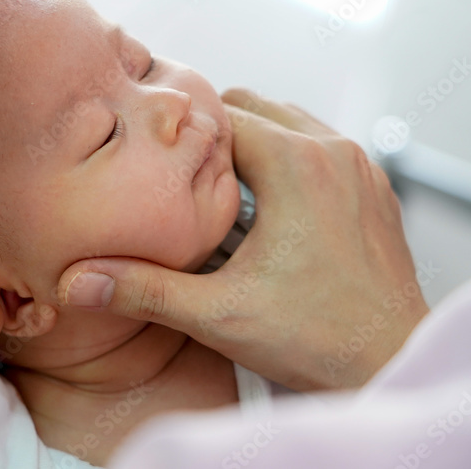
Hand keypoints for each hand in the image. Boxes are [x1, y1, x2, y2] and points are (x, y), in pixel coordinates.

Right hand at [57, 90, 428, 391]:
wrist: (391, 365)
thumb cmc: (322, 339)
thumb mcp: (218, 315)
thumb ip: (144, 290)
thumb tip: (80, 281)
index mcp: (295, 166)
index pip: (222, 112)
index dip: (184, 131)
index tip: (159, 151)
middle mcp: (333, 155)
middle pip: (256, 107)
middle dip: (216, 133)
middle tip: (184, 171)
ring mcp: (361, 170)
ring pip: (291, 122)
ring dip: (255, 143)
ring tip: (223, 187)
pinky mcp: (375, 192)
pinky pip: (323, 148)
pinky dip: (290, 159)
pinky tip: (269, 206)